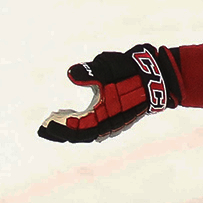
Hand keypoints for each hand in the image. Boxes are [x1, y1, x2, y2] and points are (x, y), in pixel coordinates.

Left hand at [37, 45, 179, 142]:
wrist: (159, 74)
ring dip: (70, 129)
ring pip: (88, 132)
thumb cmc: (132, 70)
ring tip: (54, 120)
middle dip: (61, 133)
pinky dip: (81, 124)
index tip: (45, 124)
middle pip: (80, 135)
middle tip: (43, 128)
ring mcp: (114, 122)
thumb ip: (90, 72)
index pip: (77, 131)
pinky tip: (71, 114)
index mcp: (105, 116)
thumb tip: (70, 74)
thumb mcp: (109, 67)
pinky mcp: (117, 117)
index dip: (60, 129)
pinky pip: (95, 127)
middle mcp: (109, 124)